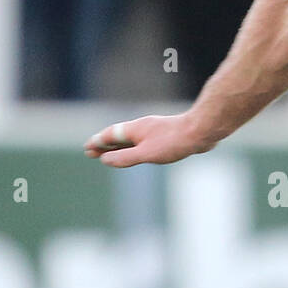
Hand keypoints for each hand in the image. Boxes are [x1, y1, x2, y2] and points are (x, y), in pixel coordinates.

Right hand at [83, 112, 210, 167]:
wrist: (201, 131)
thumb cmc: (174, 142)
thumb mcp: (146, 154)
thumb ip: (125, 157)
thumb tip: (105, 160)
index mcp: (134, 129)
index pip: (110, 135)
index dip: (97, 142)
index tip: (87, 148)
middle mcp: (141, 128)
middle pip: (118, 137)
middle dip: (104, 145)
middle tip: (91, 152)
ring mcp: (153, 131)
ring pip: (131, 139)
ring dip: (118, 147)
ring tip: (109, 154)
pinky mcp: (164, 136)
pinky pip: (142, 143)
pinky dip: (132, 148)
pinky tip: (136, 153)